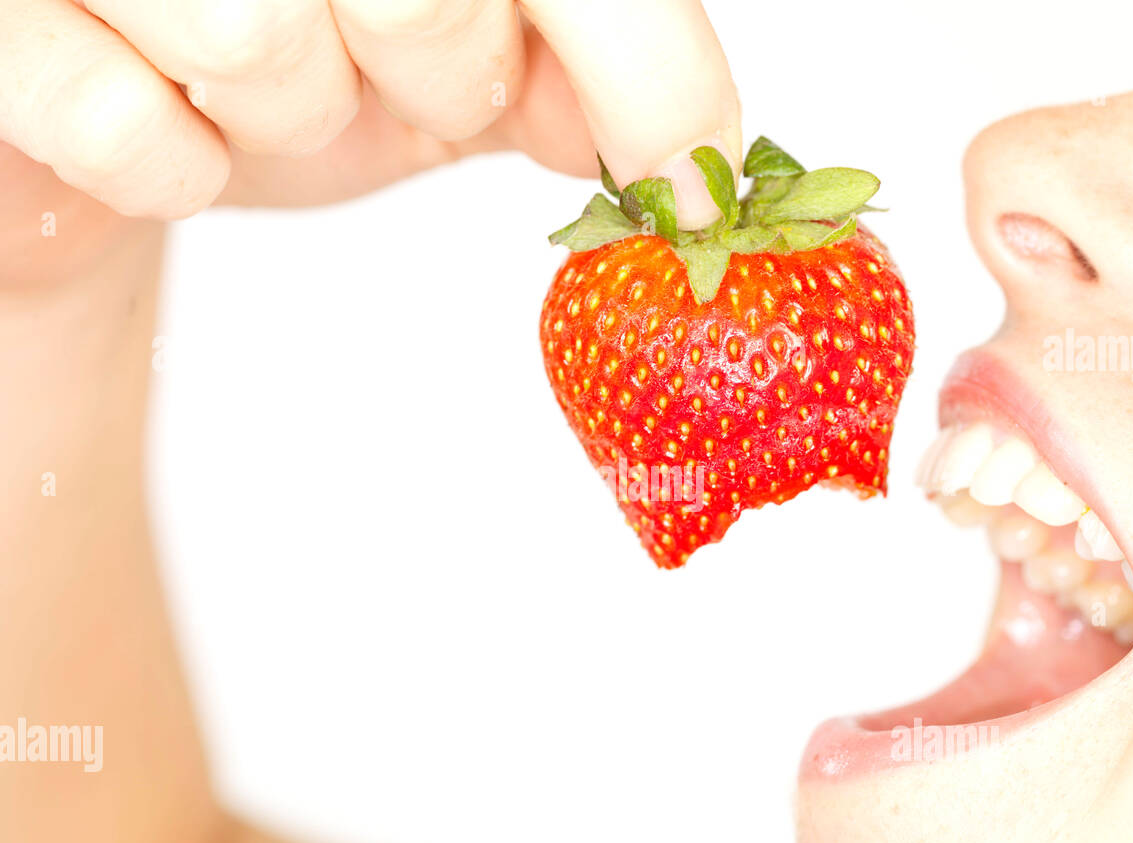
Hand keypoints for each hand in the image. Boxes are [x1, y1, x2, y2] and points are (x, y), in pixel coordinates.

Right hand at [0, 0, 740, 220]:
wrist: (112, 94)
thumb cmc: (293, 45)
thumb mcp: (458, 44)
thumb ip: (571, 58)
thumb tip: (685, 155)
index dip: (653, 70)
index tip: (697, 189)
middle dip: (442, 71)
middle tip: (404, 76)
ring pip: (252, 40)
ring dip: (290, 115)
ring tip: (262, 84)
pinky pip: (125, 128)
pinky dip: (168, 166)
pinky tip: (164, 123)